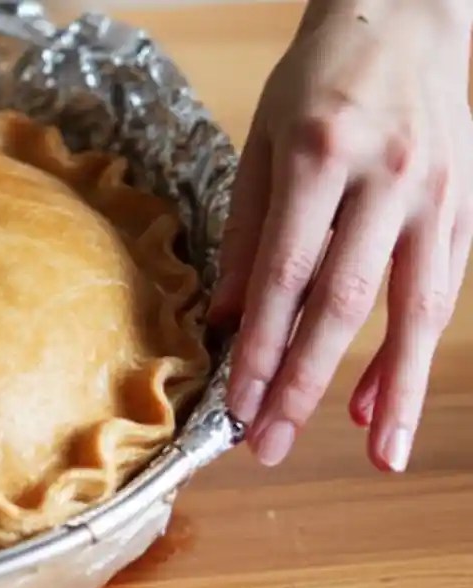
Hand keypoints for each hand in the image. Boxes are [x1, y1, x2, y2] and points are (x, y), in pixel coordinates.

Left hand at [208, 0, 472, 471]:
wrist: (407, 14)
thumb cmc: (320, 77)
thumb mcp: (262, 140)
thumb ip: (246, 231)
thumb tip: (228, 319)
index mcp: (322, 158)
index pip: (286, 276)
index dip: (262, 349)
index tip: (239, 406)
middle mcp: (387, 180)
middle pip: (345, 304)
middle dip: (306, 384)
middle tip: (273, 445)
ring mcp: (436, 196)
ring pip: (415, 309)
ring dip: (391, 389)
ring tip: (374, 454)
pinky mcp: (465, 207)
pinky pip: (439, 291)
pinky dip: (409, 349)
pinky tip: (380, 401)